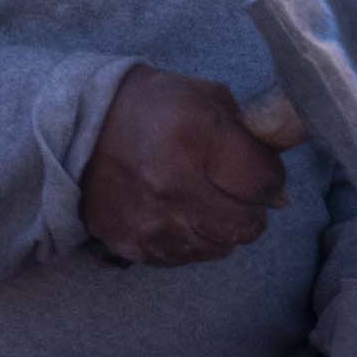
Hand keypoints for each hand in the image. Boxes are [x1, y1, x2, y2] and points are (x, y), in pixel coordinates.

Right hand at [82, 66, 288, 265]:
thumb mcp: (207, 99)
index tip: (257, 170)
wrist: (77, 128)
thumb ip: (250, 139)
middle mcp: (173, 185)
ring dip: (220, 228)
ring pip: (217, 248)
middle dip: (251, 211)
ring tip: (202, 201)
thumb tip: (279, 195)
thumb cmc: (151, 106)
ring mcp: (151, 221)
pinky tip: (174, 212)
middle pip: (245, 226)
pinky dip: (188, 239)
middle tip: (238, 195)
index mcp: (195, 137)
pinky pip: (183, 257)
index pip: (263, 182)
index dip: (270, 178)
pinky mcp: (131, 244)